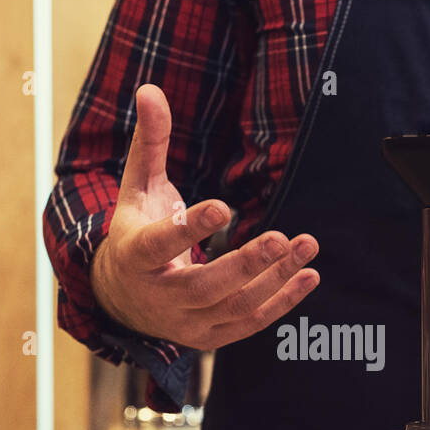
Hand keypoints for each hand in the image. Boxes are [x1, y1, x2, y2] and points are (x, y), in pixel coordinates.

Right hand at [91, 83, 319, 349]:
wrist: (122, 299)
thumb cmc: (134, 232)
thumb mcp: (136, 188)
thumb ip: (150, 142)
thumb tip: (150, 90)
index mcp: (135, 257)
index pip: (160, 245)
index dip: (191, 229)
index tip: (225, 208)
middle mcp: (159, 297)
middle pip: (205, 286)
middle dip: (245, 264)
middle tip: (280, 236)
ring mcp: (186, 323)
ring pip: (234, 307)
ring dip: (275, 280)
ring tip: (305, 246)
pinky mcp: (210, 338)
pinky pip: (250, 323)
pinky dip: (282, 302)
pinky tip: (308, 276)